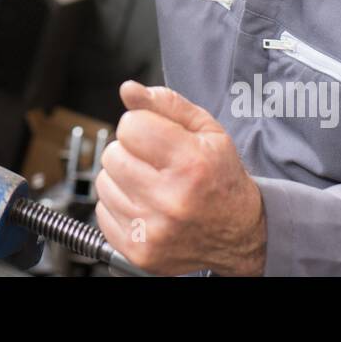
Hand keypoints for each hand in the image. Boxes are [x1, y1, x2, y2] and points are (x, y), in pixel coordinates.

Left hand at [95, 81, 266, 275]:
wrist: (238, 235)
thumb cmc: (221, 178)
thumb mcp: (207, 131)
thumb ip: (166, 104)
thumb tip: (128, 90)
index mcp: (191, 164)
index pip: (130, 126)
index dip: (141, 125)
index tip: (157, 137)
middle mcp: (171, 200)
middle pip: (112, 153)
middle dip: (130, 152)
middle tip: (155, 163)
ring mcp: (153, 230)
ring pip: (104, 181)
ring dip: (122, 178)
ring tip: (151, 185)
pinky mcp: (138, 251)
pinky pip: (102, 211)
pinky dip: (119, 205)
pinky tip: (145, 206)